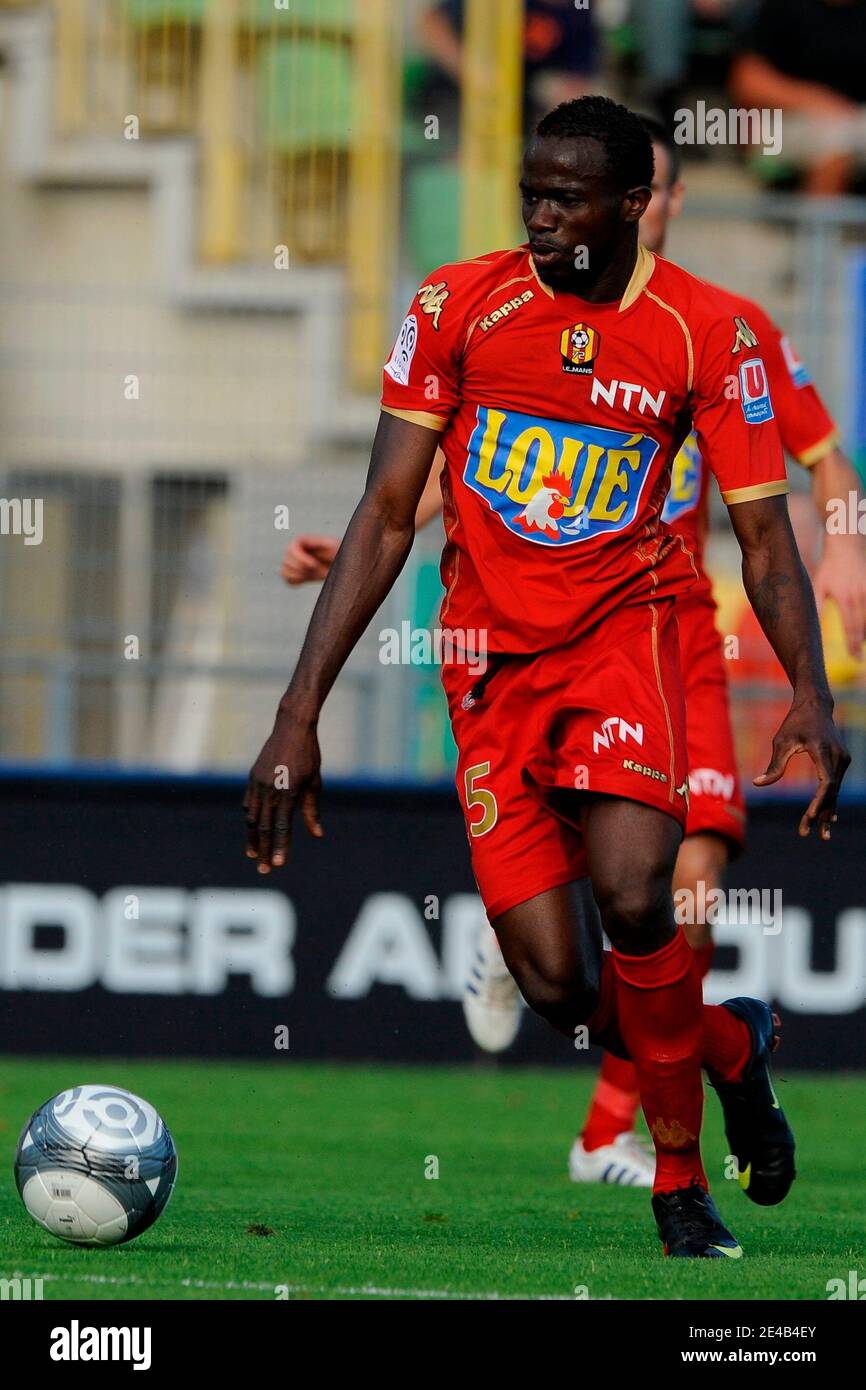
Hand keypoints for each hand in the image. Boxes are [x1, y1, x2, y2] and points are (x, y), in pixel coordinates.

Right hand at [243, 703, 323, 872]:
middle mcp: (270, 789)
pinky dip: (249, 818)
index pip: (282, 827)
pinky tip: (251, 829)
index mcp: (288, 791)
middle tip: (264, 870)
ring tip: (253, 855)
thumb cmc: (309, 756)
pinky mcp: (252, 777)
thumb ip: (312, 811)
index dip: (280, 847)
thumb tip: (317, 835)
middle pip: (264, 827)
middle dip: (264, 850)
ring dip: (252, 838)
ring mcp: (258, 783)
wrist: (292, 728)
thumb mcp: (314, 783)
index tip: (278, 864)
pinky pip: (248, 803)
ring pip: (252, 817)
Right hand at [281, 536, 339, 585]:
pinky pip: (287, 579)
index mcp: (301, 541)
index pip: (291, 548)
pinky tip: (305, 579)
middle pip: (286, 560)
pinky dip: (294, 581)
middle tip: (314, 569)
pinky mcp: (294, 574)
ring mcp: (293, 563)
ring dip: (297, 575)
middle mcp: (294, 551)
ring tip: (309, 574)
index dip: (300, 558)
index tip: (313, 565)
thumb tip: (303, 539)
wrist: (340, 565)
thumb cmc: (338, 553)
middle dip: (300, 568)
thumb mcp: (333, 545)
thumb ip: (319, 542)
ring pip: (284, 570)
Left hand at [754, 698, 850, 838]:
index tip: (809, 818)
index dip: (819, 802)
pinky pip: (836, 785)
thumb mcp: (781, 742)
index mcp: (824, 751)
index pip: (827, 783)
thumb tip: (758, 784)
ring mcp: (842, 759)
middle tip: (805, 833)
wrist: (815, 705)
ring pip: (835, 791)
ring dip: (827, 811)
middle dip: (819, 814)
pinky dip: (831, 801)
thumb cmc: (795, 722)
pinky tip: (830, 819)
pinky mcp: (841, 761)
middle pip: (831, 792)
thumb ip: (774, 765)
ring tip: (823, 835)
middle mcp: (838, 757)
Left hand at [814, 536, 865, 657]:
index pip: (851, 627)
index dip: (853, 645)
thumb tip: (810, 626)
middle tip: (859, 658)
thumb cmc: (830, 567)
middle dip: (862, 643)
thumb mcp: (819, 586)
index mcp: (845, 598)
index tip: (854, 658)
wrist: (846, 545)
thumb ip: (817, 606)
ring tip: (863, 645)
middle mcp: (861, 595)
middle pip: (865, 625)